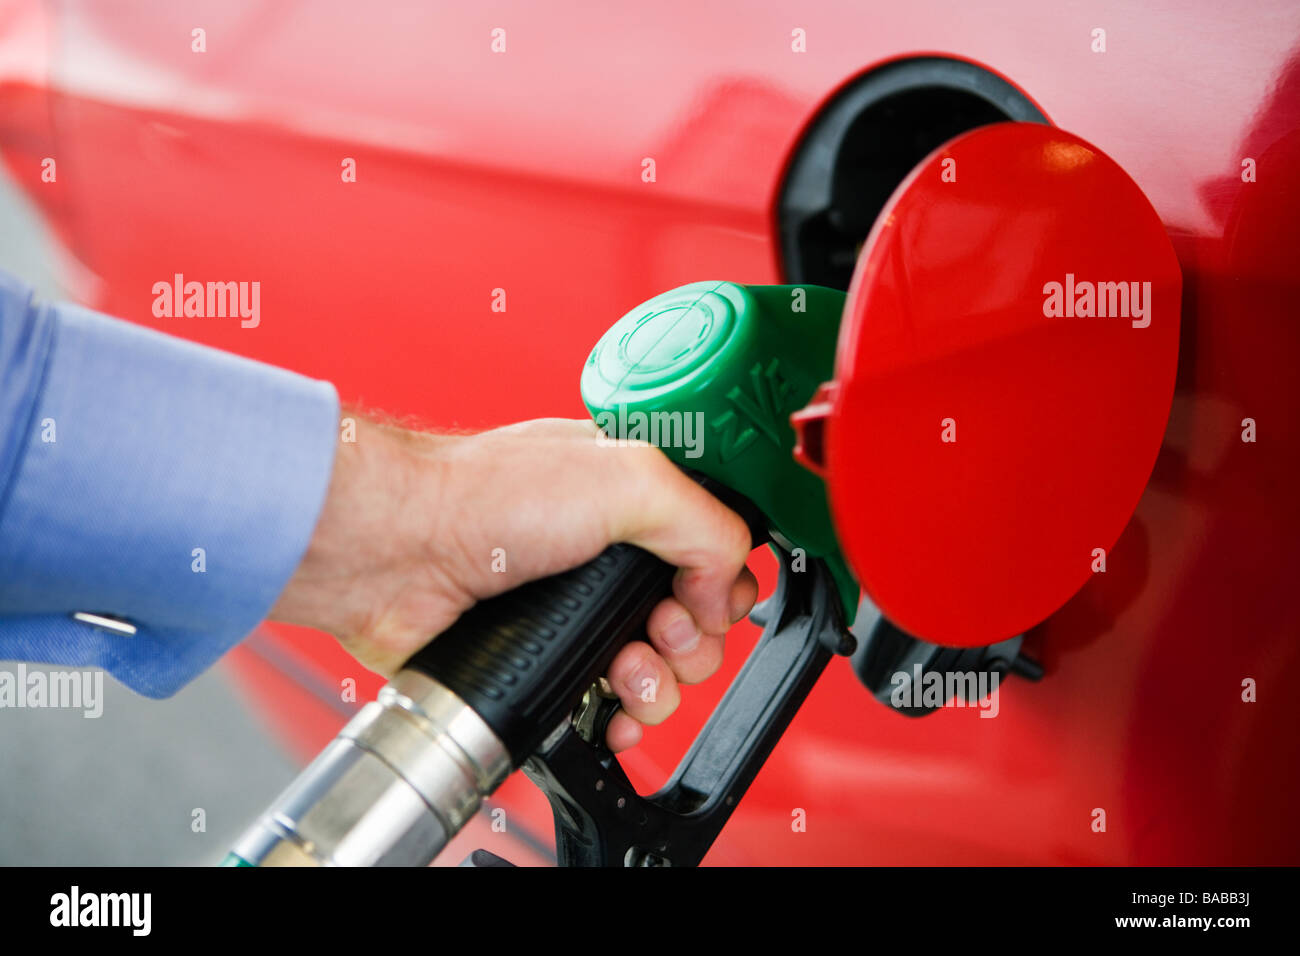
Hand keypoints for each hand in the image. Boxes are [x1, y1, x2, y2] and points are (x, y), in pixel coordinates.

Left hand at [269, 415, 757, 750]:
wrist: (396, 552)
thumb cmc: (484, 495)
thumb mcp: (628, 477)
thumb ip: (706, 522)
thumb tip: (728, 590)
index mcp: (633, 498)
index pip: (714, 547)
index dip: (725, 581)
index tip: (706, 595)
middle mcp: (608, 556)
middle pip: (697, 618)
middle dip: (692, 638)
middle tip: (659, 627)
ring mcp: (576, 612)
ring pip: (659, 669)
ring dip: (660, 683)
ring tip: (626, 669)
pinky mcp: (546, 660)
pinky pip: (609, 704)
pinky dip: (623, 717)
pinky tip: (612, 711)